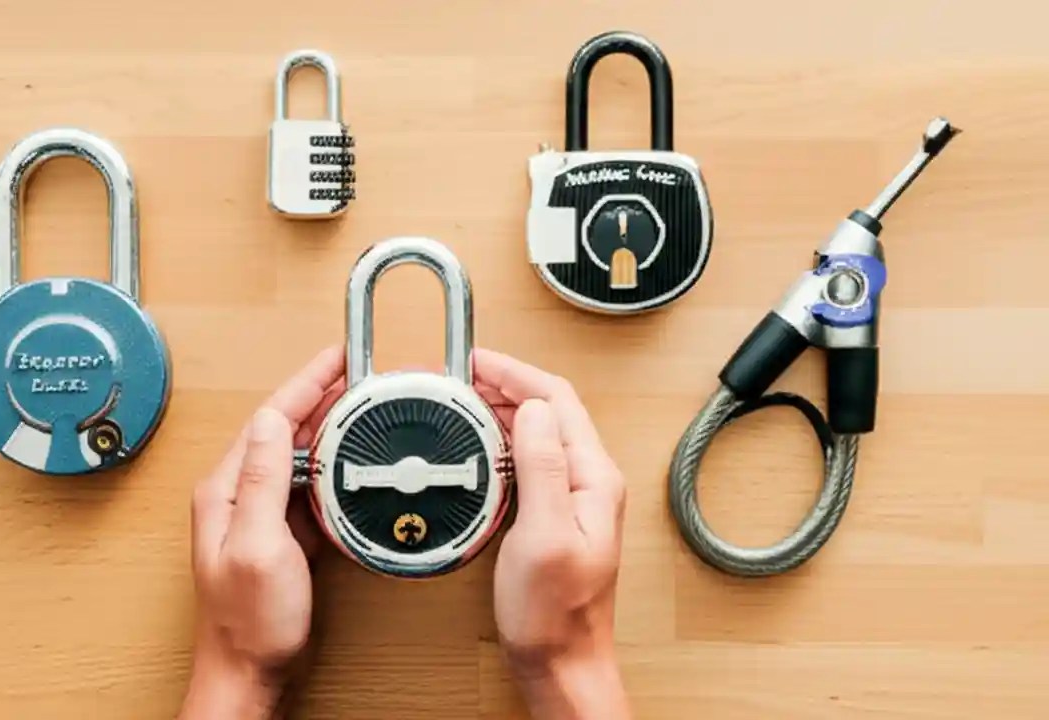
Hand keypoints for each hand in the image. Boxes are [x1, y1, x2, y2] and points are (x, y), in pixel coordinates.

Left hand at [179, 347, 344, 719]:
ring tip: (361, 405)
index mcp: (225, 490)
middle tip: (358, 374)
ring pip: (297, 455)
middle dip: (320, 396)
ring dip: (328, 427)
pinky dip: (332, 466)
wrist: (247, 674)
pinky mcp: (277, 535)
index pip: (269, 419)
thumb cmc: (248, 623)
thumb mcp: (257, 545)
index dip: (305, 383)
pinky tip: (351, 462)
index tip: (336, 359)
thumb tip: (274, 422)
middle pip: (283, 429)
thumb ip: (264, 481)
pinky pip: (306, 485)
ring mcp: (256, 515)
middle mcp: (236, 495)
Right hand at [474, 349, 629, 719]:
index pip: (558, 400)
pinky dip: (501, 440)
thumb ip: (543, 468)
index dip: (515, 373)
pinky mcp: (556, 513)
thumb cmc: (555, 614)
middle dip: (505, 384)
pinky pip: (531, 460)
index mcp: (593, 478)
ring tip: (464, 400)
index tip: (477, 361)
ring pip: (539, 431)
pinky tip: (478, 446)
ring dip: (502, 409)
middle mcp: (589, 481)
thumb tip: (535, 410)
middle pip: (550, 409)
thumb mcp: (544, 535)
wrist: (562, 662)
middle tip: (460, 377)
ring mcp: (575, 497)